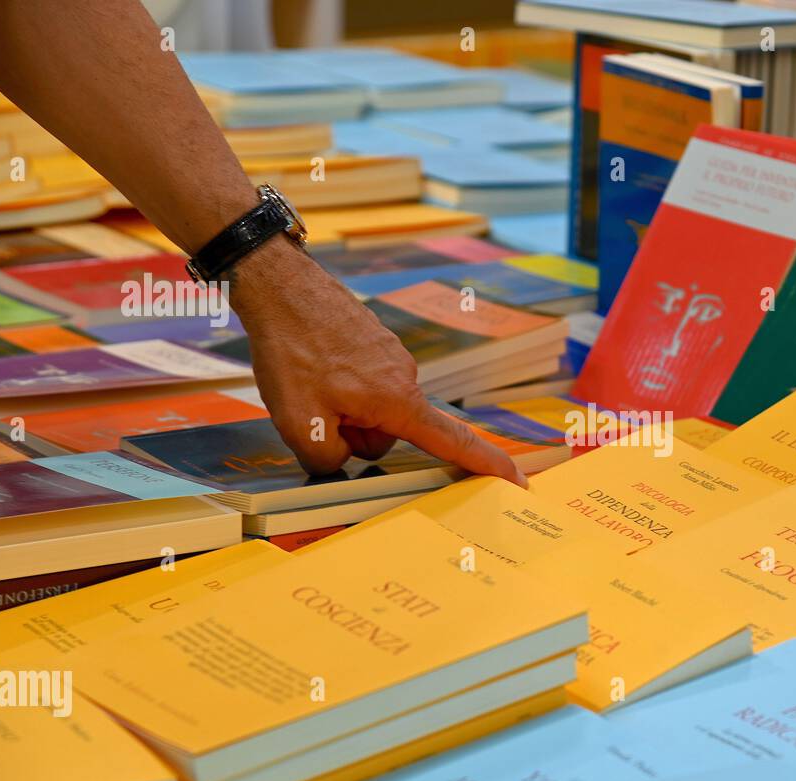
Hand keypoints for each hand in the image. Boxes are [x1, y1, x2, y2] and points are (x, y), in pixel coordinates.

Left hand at [225, 237, 527, 484]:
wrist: (281, 286)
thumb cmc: (292, 349)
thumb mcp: (299, 424)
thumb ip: (328, 460)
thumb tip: (338, 460)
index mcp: (397, 400)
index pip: (451, 441)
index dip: (485, 463)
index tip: (514, 479)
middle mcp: (404, 377)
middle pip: (389, 433)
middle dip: (354, 434)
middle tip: (313, 411)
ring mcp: (391, 357)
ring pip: (371, 409)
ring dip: (341, 408)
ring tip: (306, 383)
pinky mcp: (374, 344)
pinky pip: (362, 384)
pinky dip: (337, 386)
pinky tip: (309, 367)